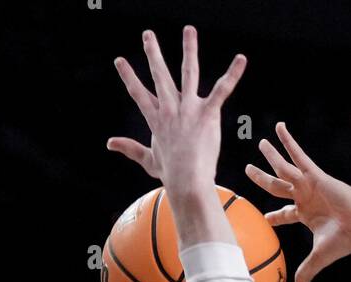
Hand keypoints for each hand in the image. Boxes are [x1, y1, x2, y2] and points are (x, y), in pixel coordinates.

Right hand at [108, 26, 245, 197]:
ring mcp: (188, 110)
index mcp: (157, 119)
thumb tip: (110, 143)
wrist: (188, 182)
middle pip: (160, 76)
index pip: (139, 93)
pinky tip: (240, 60)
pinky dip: (232, 74)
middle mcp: (170, 109)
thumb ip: (130, 148)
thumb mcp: (148, 160)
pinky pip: (222, 90)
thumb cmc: (171, 174)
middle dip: (153, 53)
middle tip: (147, 35)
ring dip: (189, 49)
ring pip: (188, 72)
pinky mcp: (207, 114)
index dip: (129, 76)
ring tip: (188, 30)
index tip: (120, 61)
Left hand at [246, 124, 350, 281]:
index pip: (285, 214)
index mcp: (306, 215)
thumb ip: (305, 274)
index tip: (265, 216)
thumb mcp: (317, 259)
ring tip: (259, 143)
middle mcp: (305, 197)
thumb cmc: (343, 242)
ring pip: (284, 169)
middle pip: (277, 186)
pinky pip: (298, 155)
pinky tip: (278, 128)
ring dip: (271, 156)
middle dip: (263, 179)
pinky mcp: (315, 175)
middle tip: (248, 170)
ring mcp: (309, 185)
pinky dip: (288, 142)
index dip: (274, 215)